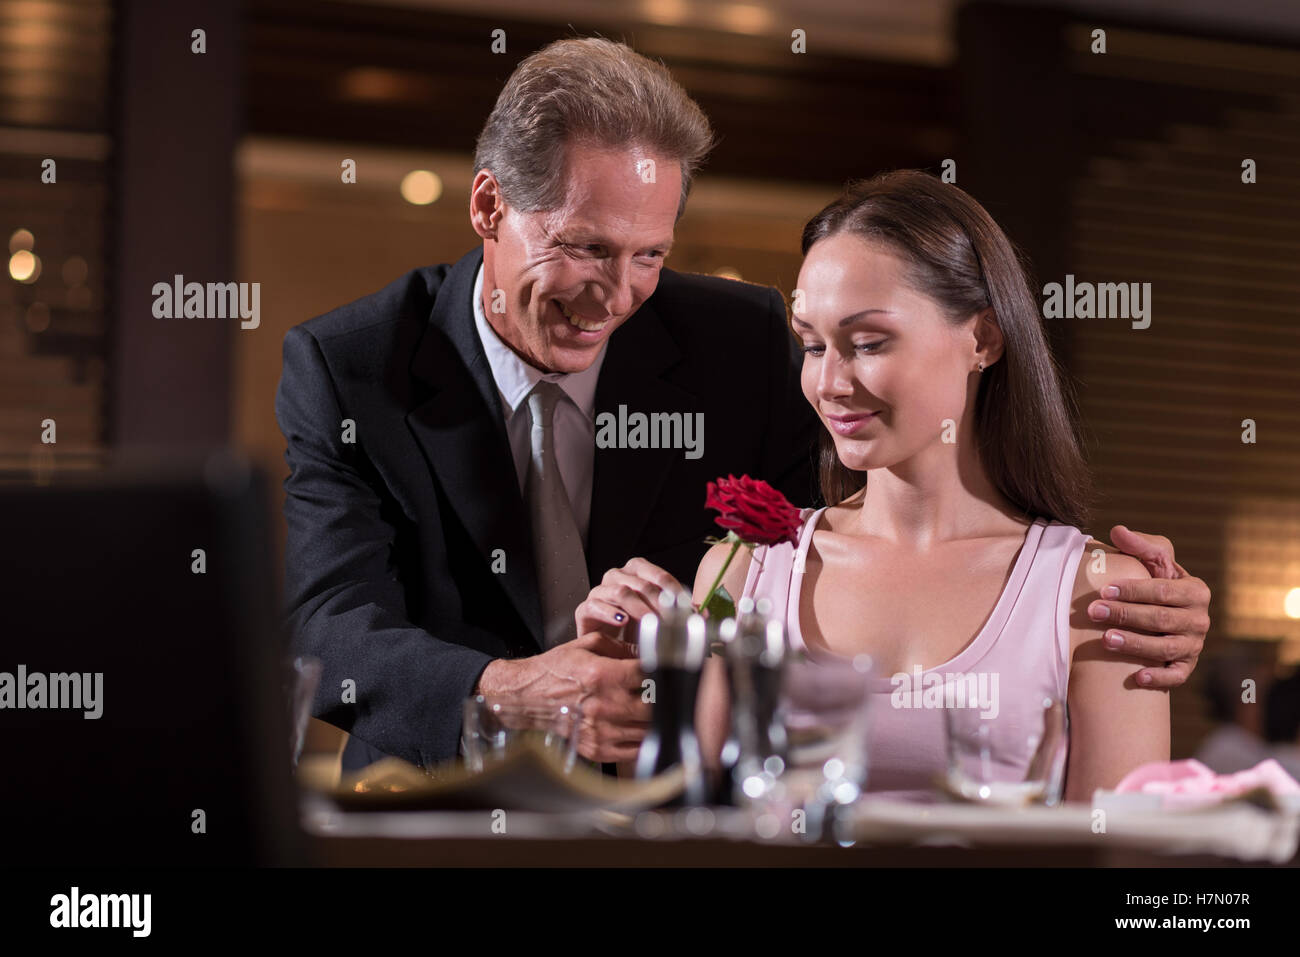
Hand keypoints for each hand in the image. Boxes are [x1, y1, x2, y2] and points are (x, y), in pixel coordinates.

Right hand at [475, 633, 649, 762]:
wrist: (527, 697)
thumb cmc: (555, 670)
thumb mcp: (586, 645)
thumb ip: (620, 646)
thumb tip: (647, 650)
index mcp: (604, 675)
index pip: (650, 675)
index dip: (663, 672)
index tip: (665, 670)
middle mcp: (605, 706)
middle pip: (656, 707)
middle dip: (663, 698)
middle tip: (663, 692)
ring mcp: (602, 731)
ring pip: (649, 730)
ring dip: (655, 720)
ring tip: (651, 709)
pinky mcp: (598, 750)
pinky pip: (635, 750)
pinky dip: (642, 739)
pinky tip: (638, 727)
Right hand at [574, 558, 686, 644]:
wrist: (607, 646)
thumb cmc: (635, 629)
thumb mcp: (661, 619)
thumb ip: (680, 613)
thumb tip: (704, 614)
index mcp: (637, 572)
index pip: (659, 576)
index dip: (674, 592)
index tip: (686, 609)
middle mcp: (617, 577)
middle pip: (641, 583)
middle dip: (659, 603)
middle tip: (671, 621)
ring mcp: (600, 591)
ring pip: (619, 591)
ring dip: (638, 608)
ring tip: (651, 622)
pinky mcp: (585, 609)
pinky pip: (595, 606)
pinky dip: (610, 613)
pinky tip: (623, 621)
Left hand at [1089, 525, 1210, 688]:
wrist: (1164, 615)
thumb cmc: (1155, 582)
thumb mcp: (1153, 560)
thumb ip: (1139, 545)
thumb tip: (1117, 530)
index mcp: (1195, 591)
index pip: (1163, 591)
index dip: (1134, 591)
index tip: (1105, 590)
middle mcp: (1199, 620)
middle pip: (1161, 620)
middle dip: (1126, 615)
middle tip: (1094, 612)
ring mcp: (1194, 645)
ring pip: (1165, 648)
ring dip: (1135, 645)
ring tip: (1106, 639)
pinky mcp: (1187, 666)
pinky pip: (1177, 676)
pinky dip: (1160, 678)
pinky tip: (1137, 678)